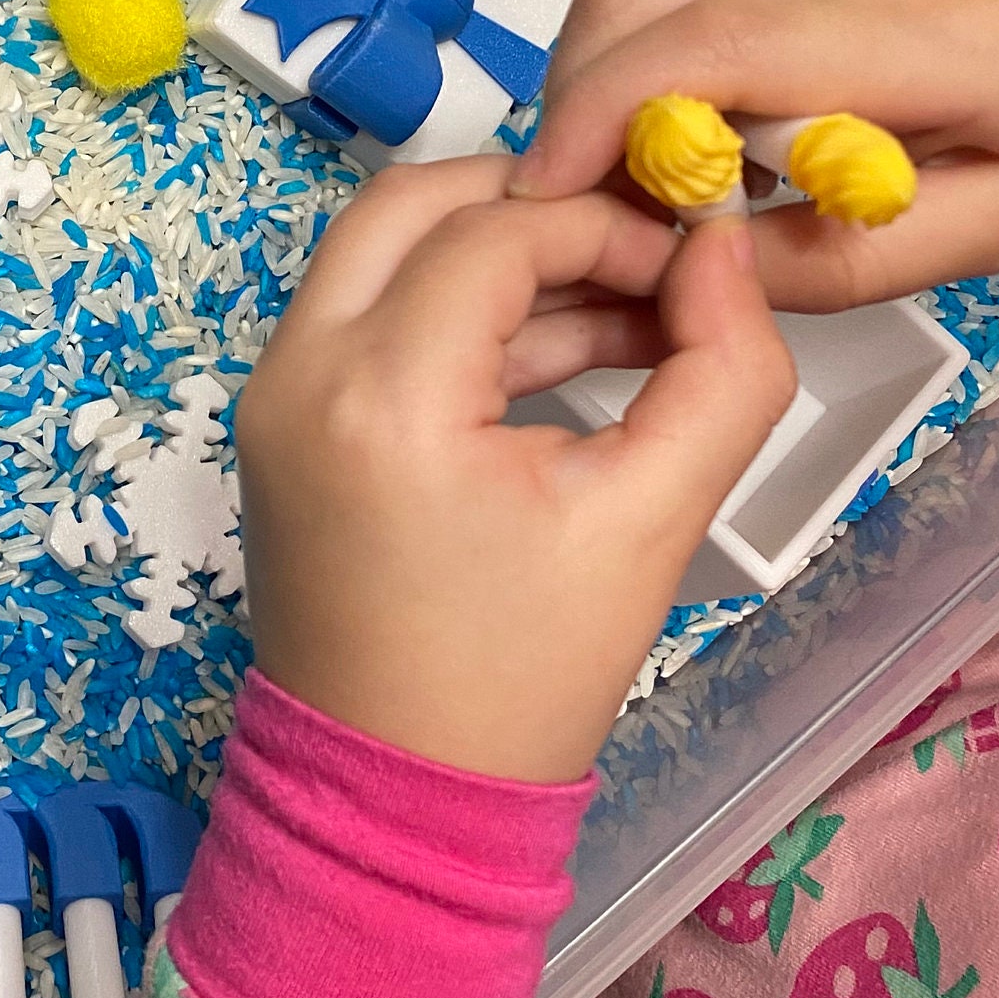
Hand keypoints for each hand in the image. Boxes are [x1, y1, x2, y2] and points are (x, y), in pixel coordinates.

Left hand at [237, 157, 794, 779]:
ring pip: (384, 249)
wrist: (398, 796)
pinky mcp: (280, 421)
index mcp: (381, 393)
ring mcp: (274, 393)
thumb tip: (724, 252)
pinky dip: (459, 308)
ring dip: (502, 254)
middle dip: (540, 205)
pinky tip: (569, 348)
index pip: (501, 232)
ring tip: (633, 313)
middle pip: (417, 201)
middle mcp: (300, 370)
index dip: (612, 228)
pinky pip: (368, 313)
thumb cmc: (519, 677)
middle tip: (644, 249)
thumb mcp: (653, 519)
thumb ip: (723, 371)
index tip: (692, 267)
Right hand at [511, 0, 998, 308]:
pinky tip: (679, 133)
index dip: (603, 119)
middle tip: (589, 207)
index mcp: (906, 32)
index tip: (550, 203)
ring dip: (597, 75)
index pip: (709, 46)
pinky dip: (635, 54)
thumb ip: (857, 257)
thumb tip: (717, 270)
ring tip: (631, 178)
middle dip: (574, 100)